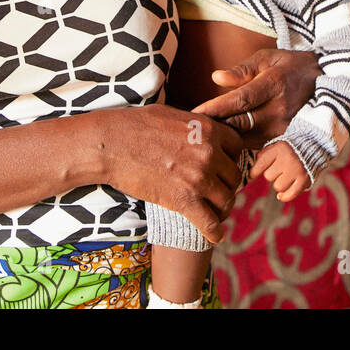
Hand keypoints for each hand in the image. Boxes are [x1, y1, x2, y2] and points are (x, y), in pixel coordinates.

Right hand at [99, 105, 244, 244]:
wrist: (111, 143)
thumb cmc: (136, 125)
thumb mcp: (174, 115)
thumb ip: (195, 125)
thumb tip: (203, 130)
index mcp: (209, 129)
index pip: (237, 147)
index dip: (230, 158)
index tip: (221, 167)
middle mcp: (209, 153)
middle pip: (235, 176)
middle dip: (227, 184)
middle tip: (216, 190)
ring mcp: (198, 178)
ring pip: (227, 200)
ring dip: (222, 207)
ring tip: (215, 211)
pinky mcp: (183, 200)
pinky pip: (210, 223)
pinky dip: (214, 232)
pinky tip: (214, 235)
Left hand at [191, 48, 319, 149]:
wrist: (324, 81)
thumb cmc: (288, 66)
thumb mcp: (267, 57)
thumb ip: (242, 69)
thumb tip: (216, 77)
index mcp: (273, 84)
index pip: (240, 100)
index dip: (216, 108)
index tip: (194, 113)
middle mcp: (280, 109)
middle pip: (241, 123)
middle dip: (215, 127)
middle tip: (192, 129)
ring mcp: (284, 127)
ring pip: (247, 139)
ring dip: (225, 138)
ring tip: (203, 136)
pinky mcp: (285, 139)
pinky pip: (257, 146)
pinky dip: (239, 144)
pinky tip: (224, 142)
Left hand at [250, 142, 308, 201]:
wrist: (313, 146)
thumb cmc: (288, 149)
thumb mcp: (276, 146)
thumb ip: (263, 157)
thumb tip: (251, 175)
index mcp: (279, 148)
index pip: (261, 163)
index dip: (254, 171)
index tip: (252, 175)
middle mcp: (288, 159)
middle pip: (269, 176)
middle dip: (271, 174)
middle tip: (278, 169)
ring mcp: (297, 170)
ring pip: (278, 187)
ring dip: (279, 184)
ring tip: (284, 177)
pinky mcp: (305, 179)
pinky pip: (290, 194)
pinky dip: (284, 196)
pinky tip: (281, 195)